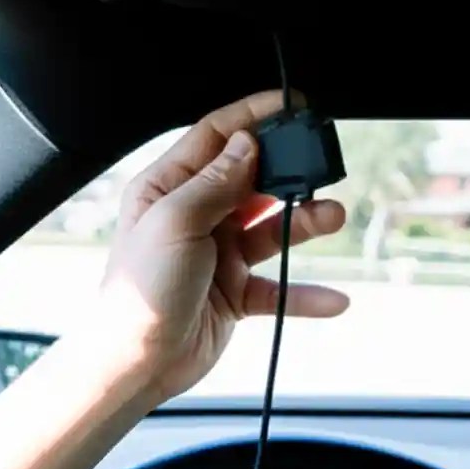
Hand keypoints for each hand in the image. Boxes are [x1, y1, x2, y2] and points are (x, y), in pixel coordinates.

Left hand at [100, 90, 349, 401]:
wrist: (136, 363)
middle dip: (287, 171)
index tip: (291, 105)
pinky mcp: (233, 292)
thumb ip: (214, 181)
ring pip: (271, 227)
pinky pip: (277, 287)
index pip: (216, 137)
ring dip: (304, 222)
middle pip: (251, 179)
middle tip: (321, 164)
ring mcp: (216, 253)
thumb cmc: (140, 292)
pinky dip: (304, 293)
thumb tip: (248, 142)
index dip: (253, 116)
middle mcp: (193, 215)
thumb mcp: (175, 223)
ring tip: (332, 216)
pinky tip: (333, 298)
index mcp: (167, 188)